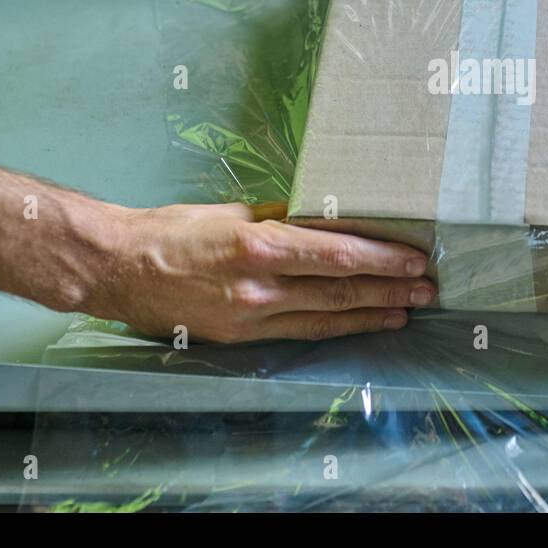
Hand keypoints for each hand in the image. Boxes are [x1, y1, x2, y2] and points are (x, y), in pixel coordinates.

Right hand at [88, 203, 433, 343]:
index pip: (338, 255)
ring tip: (409, 310)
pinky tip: (364, 323)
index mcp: (260, 244)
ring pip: (328, 316)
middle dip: (391, 289)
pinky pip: (302, 331)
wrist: (118, 267)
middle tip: (429, 288)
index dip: (383, 260)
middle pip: (342, 289)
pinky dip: (339, 327)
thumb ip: (281, 219)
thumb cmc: (172, 230)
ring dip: (374, 313)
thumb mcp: (233, 211)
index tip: (415, 259)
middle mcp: (261, 286)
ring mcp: (252, 316)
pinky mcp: (242, 337)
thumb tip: (326, 220)